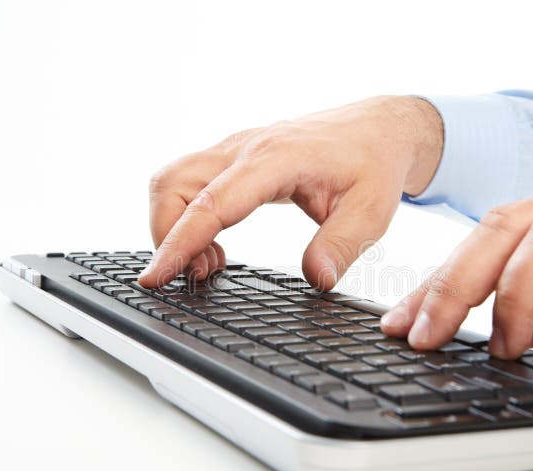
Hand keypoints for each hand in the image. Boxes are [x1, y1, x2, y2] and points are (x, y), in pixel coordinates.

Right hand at [138, 96, 442, 288]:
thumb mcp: (371, 212)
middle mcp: (245, 148)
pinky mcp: (231, 158)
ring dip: (172, 226)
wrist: (376, 128)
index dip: (180, 242)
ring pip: (171, 181)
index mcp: (277, 159)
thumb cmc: (373, 164)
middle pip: (172, 185)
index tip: (156, 275)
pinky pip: (187, 184)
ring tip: (210, 263)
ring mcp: (234, 149)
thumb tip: (315, 280)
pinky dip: (185, 218)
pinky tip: (215, 246)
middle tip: (200, 275)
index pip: (213, 203)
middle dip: (166, 236)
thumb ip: (341, 246)